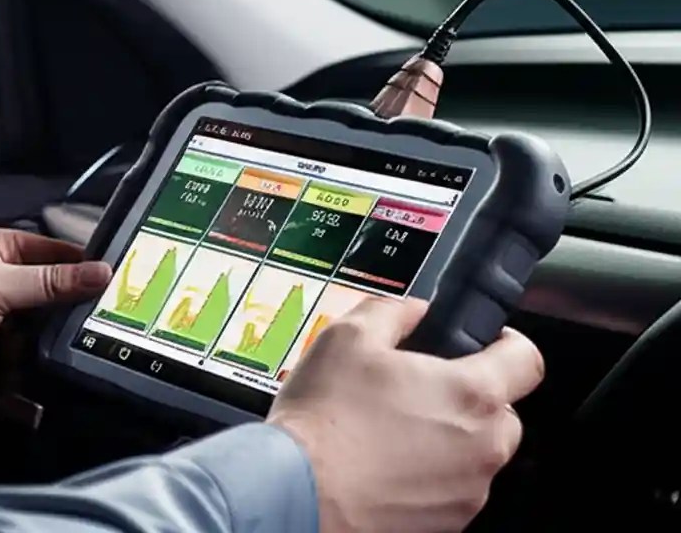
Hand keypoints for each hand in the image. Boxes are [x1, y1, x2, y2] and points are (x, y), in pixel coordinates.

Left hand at [0, 227, 111, 411]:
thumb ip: (48, 283)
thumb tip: (101, 272)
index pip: (51, 254)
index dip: (84, 266)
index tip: (124, 280)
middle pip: (51, 304)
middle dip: (76, 319)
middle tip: (116, 330)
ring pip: (41, 347)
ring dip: (57, 359)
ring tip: (88, 367)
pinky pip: (22, 385)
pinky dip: (35, 395)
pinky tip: (52, 400)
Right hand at [267, 296, 544, 532]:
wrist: (296, 491)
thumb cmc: (325, 420)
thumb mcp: (348, 337)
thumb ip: (393, 312)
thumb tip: (412, 310)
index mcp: (472, 393)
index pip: (527, 360)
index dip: (509, 344)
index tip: (490, 343)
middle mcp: (482, 448)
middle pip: (502, 414)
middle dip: (470, 400)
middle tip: (419, 392)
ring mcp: (466, 493)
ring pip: (475, 457)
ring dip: (446, 442)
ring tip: (390, 434)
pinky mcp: (444, 525)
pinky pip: (450, 492)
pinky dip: (427, 479)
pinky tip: (383, 466)